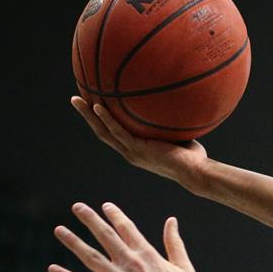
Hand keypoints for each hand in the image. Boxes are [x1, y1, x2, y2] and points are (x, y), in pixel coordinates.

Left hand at [48, 202, 205, 271]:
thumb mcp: (183, 267)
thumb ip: (174, 243)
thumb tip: (172, 220)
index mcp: (148, 255)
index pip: (127, 229)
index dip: (115, 215)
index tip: (105, 206)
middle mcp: (131, 264)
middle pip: (106, 236)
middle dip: (90, 219)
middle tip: (77, 206)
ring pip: (91, 256)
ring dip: (73, 242)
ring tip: (59, 229)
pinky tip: (52, 269)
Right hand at [70, 96, 209, 191]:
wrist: (196, 172)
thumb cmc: (193, 156)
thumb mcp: (179, 135)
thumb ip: (171, 123)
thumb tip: (177, 101)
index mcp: (136, 149)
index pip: (113, 134)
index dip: (101, 121)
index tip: (93, 107)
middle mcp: (130, 152)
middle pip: (101, 131)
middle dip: (87, 115)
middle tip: (76, 99)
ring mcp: (132, 152)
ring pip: (103, 131)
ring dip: (89, 115)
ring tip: (77, 99)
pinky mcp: (138, 150)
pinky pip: (118, 132)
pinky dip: (107, 119)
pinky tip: (98, 106)